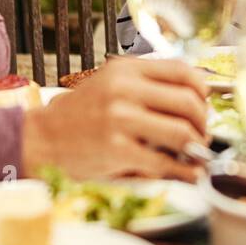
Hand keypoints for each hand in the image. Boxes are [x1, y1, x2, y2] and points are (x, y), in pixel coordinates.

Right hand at [21, 57, 208, 182]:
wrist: (41, 138)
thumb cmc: (81, 114)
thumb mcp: (111, 83)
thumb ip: (147, 84)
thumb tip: (195, 96)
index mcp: (126, 69)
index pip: (183, 71)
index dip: (203, 90)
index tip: (204, 105)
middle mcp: (124, 90)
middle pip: (188, 102)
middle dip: (203, 122)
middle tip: (202, 135)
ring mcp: (120, 120)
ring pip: (182, 132)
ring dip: (197, 147)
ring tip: (195, 154)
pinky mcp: (117, 151)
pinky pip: (164, 163)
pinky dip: (185, 171)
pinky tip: (189, 174)